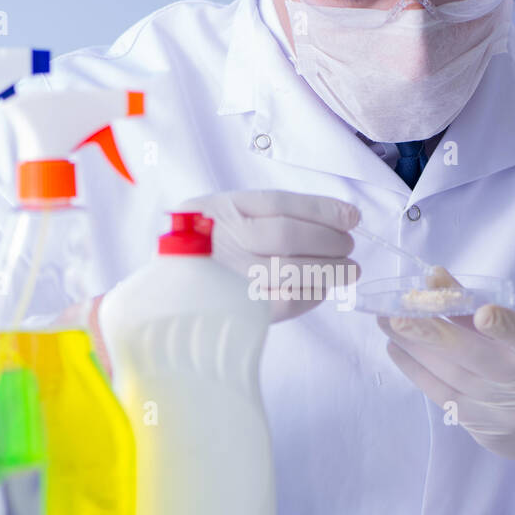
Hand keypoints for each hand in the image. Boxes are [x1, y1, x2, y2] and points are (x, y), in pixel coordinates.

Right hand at [178, 190, 359, 320]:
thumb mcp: (223, 213)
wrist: (163, 292)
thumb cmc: (204, 248)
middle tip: (349, 246)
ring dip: (329, 270)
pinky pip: (285, 304)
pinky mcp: (238, 311)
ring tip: (348, 269)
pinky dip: (313, 295)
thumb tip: (338, 217)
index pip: (279, 204)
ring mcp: (227, 277)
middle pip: (288, 235)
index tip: (351, 216)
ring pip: (291, 271)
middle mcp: (221, 240)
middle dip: (329, 241)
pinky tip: (322, 289)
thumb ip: (270, 213)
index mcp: (218, 209)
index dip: (322, 209)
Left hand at [379, 269, 514, 480]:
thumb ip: (483, 308)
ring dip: (413, 348)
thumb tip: (434, 278)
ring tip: (386, 323)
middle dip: (430, 333)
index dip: (507, 327)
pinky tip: (397, 350)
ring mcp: (504, 414)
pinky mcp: (484, 432)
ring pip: (450, 376)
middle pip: (474, 358)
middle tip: (394, 312)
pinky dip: (417, 371)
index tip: (484, 313)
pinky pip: (443, 397)